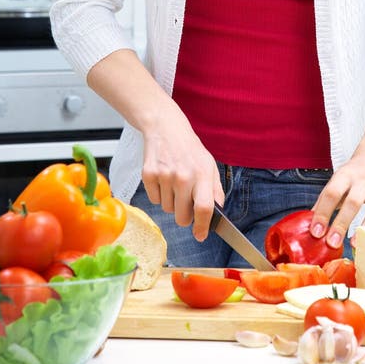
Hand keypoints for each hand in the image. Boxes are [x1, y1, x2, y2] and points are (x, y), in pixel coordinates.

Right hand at [140, 94, 223, 241]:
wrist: (166, 128)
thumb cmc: (189, 149)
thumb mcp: (209, 165)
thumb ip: (215, 190)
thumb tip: (216, 213)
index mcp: (202, 174)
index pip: (204, 208)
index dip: (202, 226)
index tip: (201, 235)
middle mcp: (183, 176)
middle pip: (182, 217)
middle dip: (185, 216)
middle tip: (185, 201)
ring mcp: (164, 176)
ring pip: (167, 210)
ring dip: (172, 202)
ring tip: (174, 182)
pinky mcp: (148, 175)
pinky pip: (154, 200)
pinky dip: (159, 194)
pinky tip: (163, 178)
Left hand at [309, 151, 364, 249]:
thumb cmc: (353, 175)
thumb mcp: (336, 181)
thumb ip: (324, 201)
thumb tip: (309, 223)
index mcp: (344, 177)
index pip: (331, 193)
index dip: (323, 212)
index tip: (316, 232)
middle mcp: (362, 182)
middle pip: (352, 202)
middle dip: (341, 223)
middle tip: (332, 242)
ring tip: (357, 244)